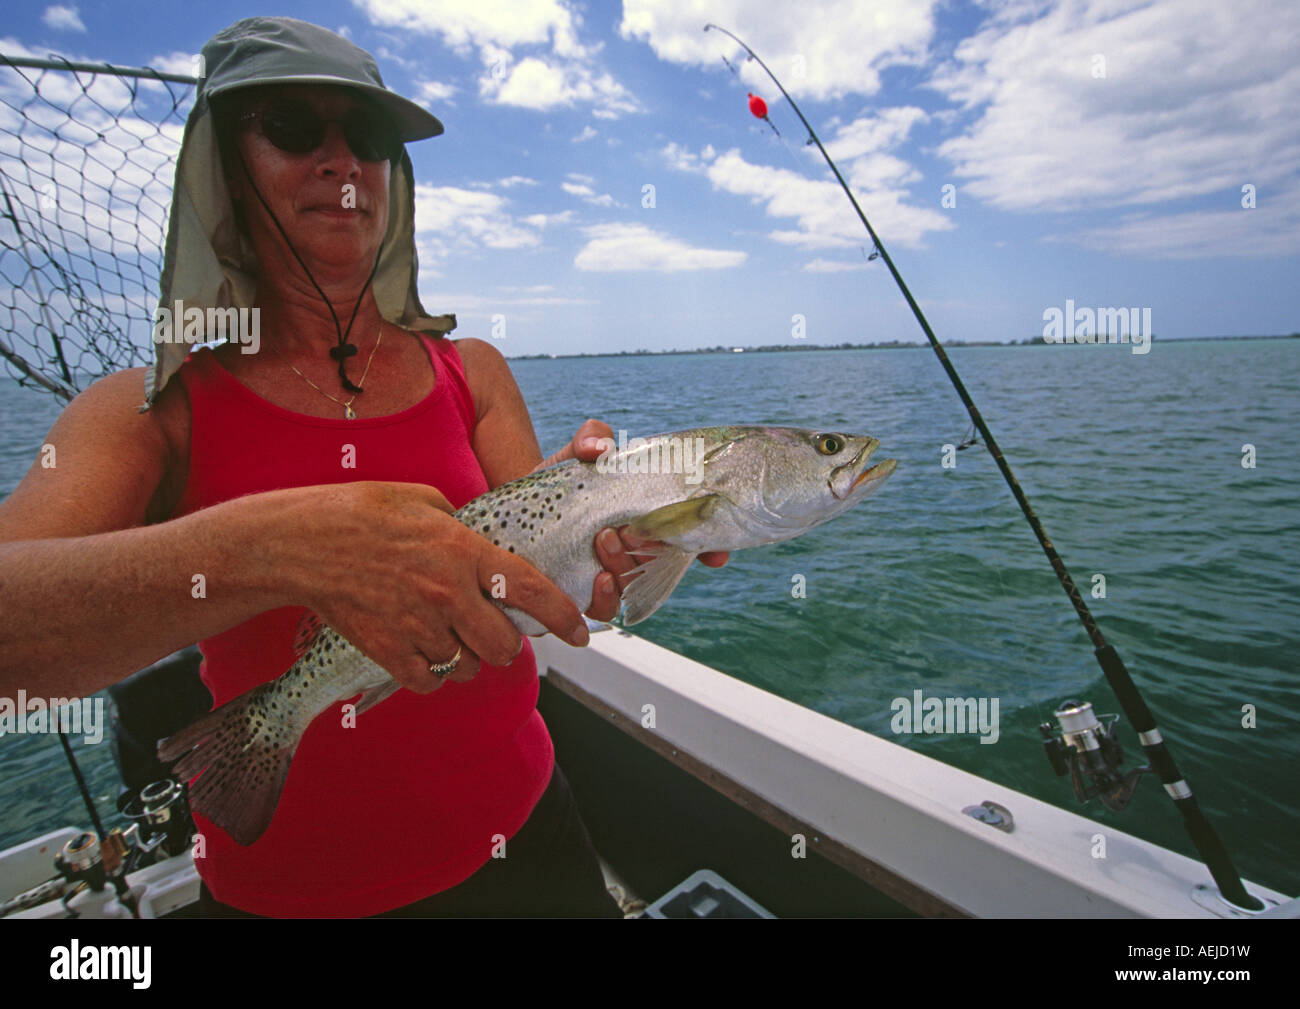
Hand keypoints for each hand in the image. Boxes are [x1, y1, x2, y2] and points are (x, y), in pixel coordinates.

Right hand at [292, 481, 589, 695]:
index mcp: (465, 551)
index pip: (533, 591)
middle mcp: (449, 594)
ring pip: (468, 667)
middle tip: (489, 629)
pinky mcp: (389, 652)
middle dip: (504, 642)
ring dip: (466, 657)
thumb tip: (483, 551)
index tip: (581, 634)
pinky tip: (419, 649)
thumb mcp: (426, 502)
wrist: (302, 543)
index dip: (565, 617)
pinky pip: (430, 681)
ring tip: (446, 633)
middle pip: (505, 646)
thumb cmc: (362, 512)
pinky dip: (431, 672)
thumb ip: (464, 530)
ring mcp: (419, 627)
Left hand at [545, 419, 729, 622]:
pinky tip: (597, 577)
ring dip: (626, 565)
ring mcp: (611, 575)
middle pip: (664, 563)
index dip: (709, 547)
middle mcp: (634, 549)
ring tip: (604, 539)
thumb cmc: (556, 483)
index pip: (688, 535)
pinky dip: (607, 596)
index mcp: (646, 517)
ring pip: (635, 584)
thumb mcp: (575, 453)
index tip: (717, 555)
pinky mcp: (583, 598)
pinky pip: (606, 610)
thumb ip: (590, 437)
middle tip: (633, 530)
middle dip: (658, 551)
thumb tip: (602, 446)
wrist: (514, 516)